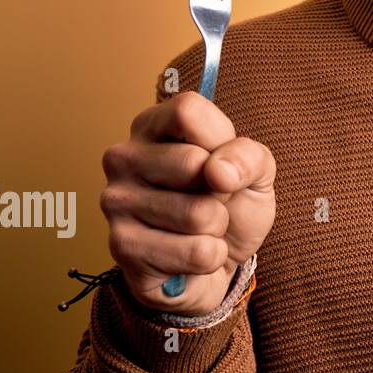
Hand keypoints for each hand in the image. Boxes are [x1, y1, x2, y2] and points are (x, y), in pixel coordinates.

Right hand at [100, 91, 276, 315]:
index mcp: (153, 126)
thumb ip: (249, 156)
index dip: (221, 139)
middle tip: (210, 200)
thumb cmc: (231, 205)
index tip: (222, 161)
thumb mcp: (256, 171)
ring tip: (200, 229)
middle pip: (193, 162)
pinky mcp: (121, 245)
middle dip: (222, 191)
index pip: (188, 110)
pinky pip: (195, 252)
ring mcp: (116, 201)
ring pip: (198, 213)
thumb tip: (218, 172)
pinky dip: (209, 258)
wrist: (215, 262)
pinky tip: (189, 256)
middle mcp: (124, 157)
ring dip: (216, 229)